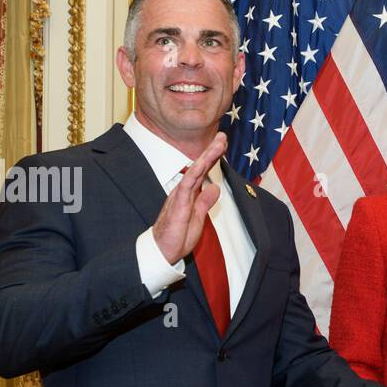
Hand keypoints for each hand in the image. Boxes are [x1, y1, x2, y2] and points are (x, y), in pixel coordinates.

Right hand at [151, 131, 227, 264]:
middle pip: (200, 167)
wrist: (164, 250)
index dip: (213, 158)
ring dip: (207, 157)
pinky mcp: (178, 204)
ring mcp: (180, 196)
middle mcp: (184, 191)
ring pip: (195, 172)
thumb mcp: (199, 217)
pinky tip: (202, 164)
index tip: (222, 145)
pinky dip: (194, 174)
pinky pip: (186, 186)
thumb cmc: (178, 235)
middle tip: (223, 136)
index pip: (203, 172)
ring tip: (218, 144)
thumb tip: (215, 187)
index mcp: (190, 193)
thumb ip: (205, 201)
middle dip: (212, 151)